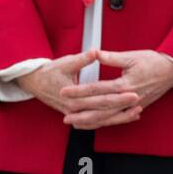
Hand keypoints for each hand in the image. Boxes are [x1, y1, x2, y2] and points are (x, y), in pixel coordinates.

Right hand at [14, 51, 130, 117]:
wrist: (33, 82)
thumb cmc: (49, 72)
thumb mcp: (66, 63)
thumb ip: (83, 59)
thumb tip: (95, 52)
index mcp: (73, 98)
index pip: (101, 99)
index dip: (119, 96)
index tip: (133, 91)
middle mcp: (74, 109)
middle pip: (104, 112)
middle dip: (123, 108)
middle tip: (139, 101)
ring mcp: (75, 114)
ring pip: (101, 121)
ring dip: (119, 118)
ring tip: (136, 113)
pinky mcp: (76, 115)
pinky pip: (95, 122)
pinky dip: (109, 121)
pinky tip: (122, 117)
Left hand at [57, 48, 172, 128]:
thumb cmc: (155, 62)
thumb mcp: (132, 56)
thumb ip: (111, 57)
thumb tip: (94, 53)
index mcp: (126, 84)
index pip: (98, 89)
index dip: (80, 91)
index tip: (66, 91)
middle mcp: (129, 97)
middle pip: (101, 108)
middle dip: (82, 112)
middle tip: (66, 114)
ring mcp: (134, 104)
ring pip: (109, 117)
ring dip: (92, 121)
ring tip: (77, 123)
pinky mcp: (138, 107)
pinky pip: (119, 118)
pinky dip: (107, 122)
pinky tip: (97, 124)